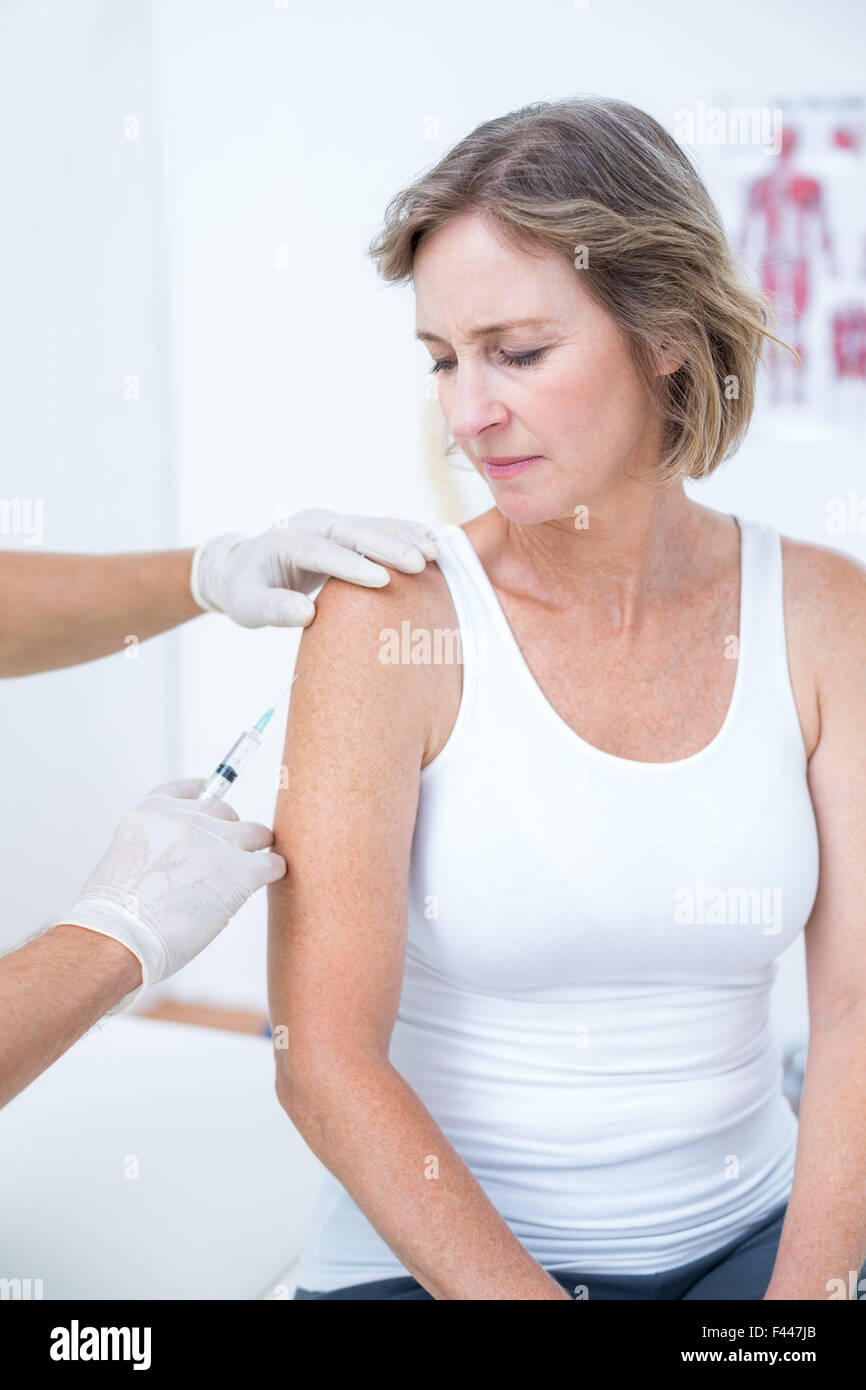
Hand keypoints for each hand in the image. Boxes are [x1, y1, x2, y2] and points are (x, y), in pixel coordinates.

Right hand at [43, 779, 285, 1013]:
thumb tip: (180, 858)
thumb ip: (154, 848)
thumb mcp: (124, 861)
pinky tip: (264, 881)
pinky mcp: (239, 871)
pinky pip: (272, 862)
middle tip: (223, 859)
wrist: (116, 939)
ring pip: (256, 832)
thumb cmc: (114, 918)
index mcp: (151, 813)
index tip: (210, 794)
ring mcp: (215, 842)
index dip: (202, 793)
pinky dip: (272, 871)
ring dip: (253, 850)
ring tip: (247, 871)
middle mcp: (186, 819)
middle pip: (225, 811)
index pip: (185, 790)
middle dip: (227, 833)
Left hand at [190, 508, 439, 627]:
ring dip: (404, 536)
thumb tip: (305, 613)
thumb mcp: (247, 607)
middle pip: (352, 530)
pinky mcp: (346, 528)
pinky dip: (406, 533)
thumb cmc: (246, 591)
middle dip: (387, 545)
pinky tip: (432, 542)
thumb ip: (273, 609)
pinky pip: (379, 527)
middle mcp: (311, 524)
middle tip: (419, 563)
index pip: (320, 550)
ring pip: (371, 524)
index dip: (350, 565)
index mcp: (285, 542)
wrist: (243, 567)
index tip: (380, 581)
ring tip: (434, 552)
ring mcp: (330, 522)